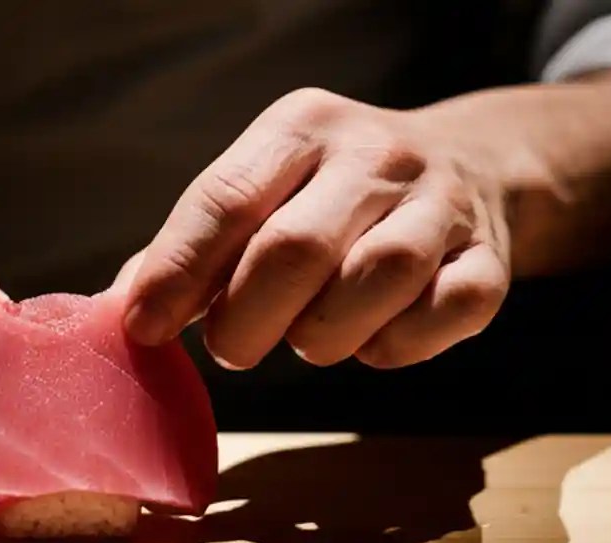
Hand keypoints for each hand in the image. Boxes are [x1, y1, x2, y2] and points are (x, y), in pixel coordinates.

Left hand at [121, 87, 510, 369]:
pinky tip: (371, 340)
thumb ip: (191, 250)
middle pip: (295, 249)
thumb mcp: (262, 192)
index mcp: (301, 127)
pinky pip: (444, 315)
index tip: (142, 327)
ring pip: (374, 281)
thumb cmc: (332, 196)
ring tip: (304, 340)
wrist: (472, 168)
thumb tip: (119, 313)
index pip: (225, 199)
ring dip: (322, 335)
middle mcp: (374, 154)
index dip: (177, 272)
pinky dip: (395, 346)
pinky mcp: (491, 259)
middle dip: (246, 318)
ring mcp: (441, 204)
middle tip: (231, 347)